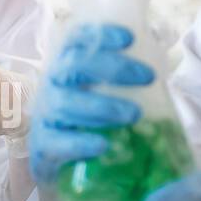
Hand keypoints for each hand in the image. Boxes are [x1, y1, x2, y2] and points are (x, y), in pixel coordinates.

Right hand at [28, 22, 153, 183]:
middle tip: (149, 77)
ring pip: (65, 103)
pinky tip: (102, 145)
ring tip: (134, 114)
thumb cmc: (86, 121)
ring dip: (102, 106)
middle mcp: (52, 84)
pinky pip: (55, 141)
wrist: (59, 165)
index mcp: (67, 66)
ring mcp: (44, 114)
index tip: (130, 39)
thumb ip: (124, 82)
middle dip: (113, 68)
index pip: (77, 40)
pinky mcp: (41, 145)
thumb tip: (159, 72)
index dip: (101, 35)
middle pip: (74, 65)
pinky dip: (79, 142)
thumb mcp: (102, 95)